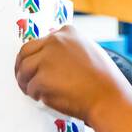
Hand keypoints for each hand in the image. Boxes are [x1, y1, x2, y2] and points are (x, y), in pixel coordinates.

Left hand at [15, 25, 131, 125]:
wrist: (109, 99)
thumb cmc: (103, 80)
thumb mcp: (89, 51)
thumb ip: (69, 49)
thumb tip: (51, 56)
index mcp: (67, 32)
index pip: (40, 41)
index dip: (35, 55)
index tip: (35, 65)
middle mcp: (55, 41)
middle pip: (25, 52)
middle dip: (22, 66)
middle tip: (24, 78)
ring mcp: (47, 58)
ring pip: (24, 70)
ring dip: (25, 82)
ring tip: (33, 91)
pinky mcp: (42, 78)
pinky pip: (30, 87)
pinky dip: (35, 94)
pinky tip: (45, 98)